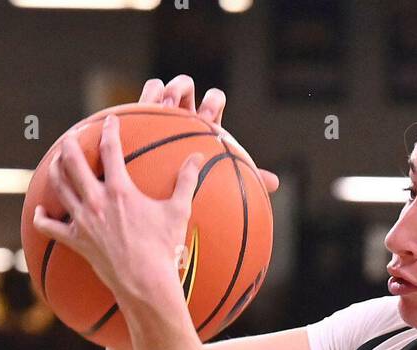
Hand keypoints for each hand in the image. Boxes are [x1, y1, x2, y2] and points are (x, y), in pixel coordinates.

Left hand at [33, 113, 200, 307]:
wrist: (146, 284)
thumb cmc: (164, 250)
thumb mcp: (178, 212)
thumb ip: (186, 181)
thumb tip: (198, 158)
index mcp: (120, 190)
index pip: (110, 149)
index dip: (110, 130)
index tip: (110, 121)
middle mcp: (96, 201)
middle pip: (73, 161)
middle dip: (70, 142)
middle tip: (73, 135)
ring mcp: (83, 221)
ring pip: (59, 186)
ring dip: (55, 168)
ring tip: (57, 160)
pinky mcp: (76, 241)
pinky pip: (50, 227)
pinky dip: (41, 217)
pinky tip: (39, 210)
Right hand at [137, 74, 279, 192]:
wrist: (155, 195)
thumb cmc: (187, 190)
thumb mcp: (215, 183)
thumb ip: (244, 179)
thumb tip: (275, 182)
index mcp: (201, 124)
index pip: (213, 100)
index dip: (212, 102)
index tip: (209, 119)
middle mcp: (181, 114)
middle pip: (186, 86)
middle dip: (184, 90)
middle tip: (181, 108)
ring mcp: (161, 114)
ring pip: (166, 87)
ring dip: (168, 91)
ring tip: (165, 106)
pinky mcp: (141, 117)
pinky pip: (148, 95)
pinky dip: (149, 95)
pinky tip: (148, 108)